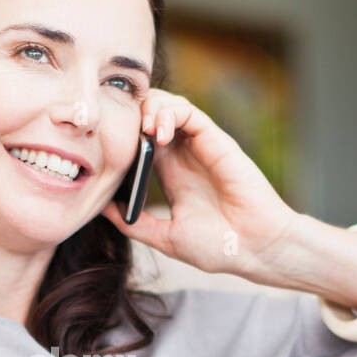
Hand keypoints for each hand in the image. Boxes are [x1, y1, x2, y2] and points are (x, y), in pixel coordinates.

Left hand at [99, 88, 356, 309]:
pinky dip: (168, 114)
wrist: (253, 249)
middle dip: (132, 115)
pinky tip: (156, 133)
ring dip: (149, 109)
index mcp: (172, 174)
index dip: (123, 135)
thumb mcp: (165, 237)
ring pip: (170, 107)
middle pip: (153, 116)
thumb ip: (135, 223)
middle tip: (120, 131)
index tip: (106, 147)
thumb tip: (102, 210)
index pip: (142, 140)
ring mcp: (201, 147)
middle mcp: (185, 156)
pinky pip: (189, 113)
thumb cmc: (217, 247)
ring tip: (140, 129)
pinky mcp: (216, 141)